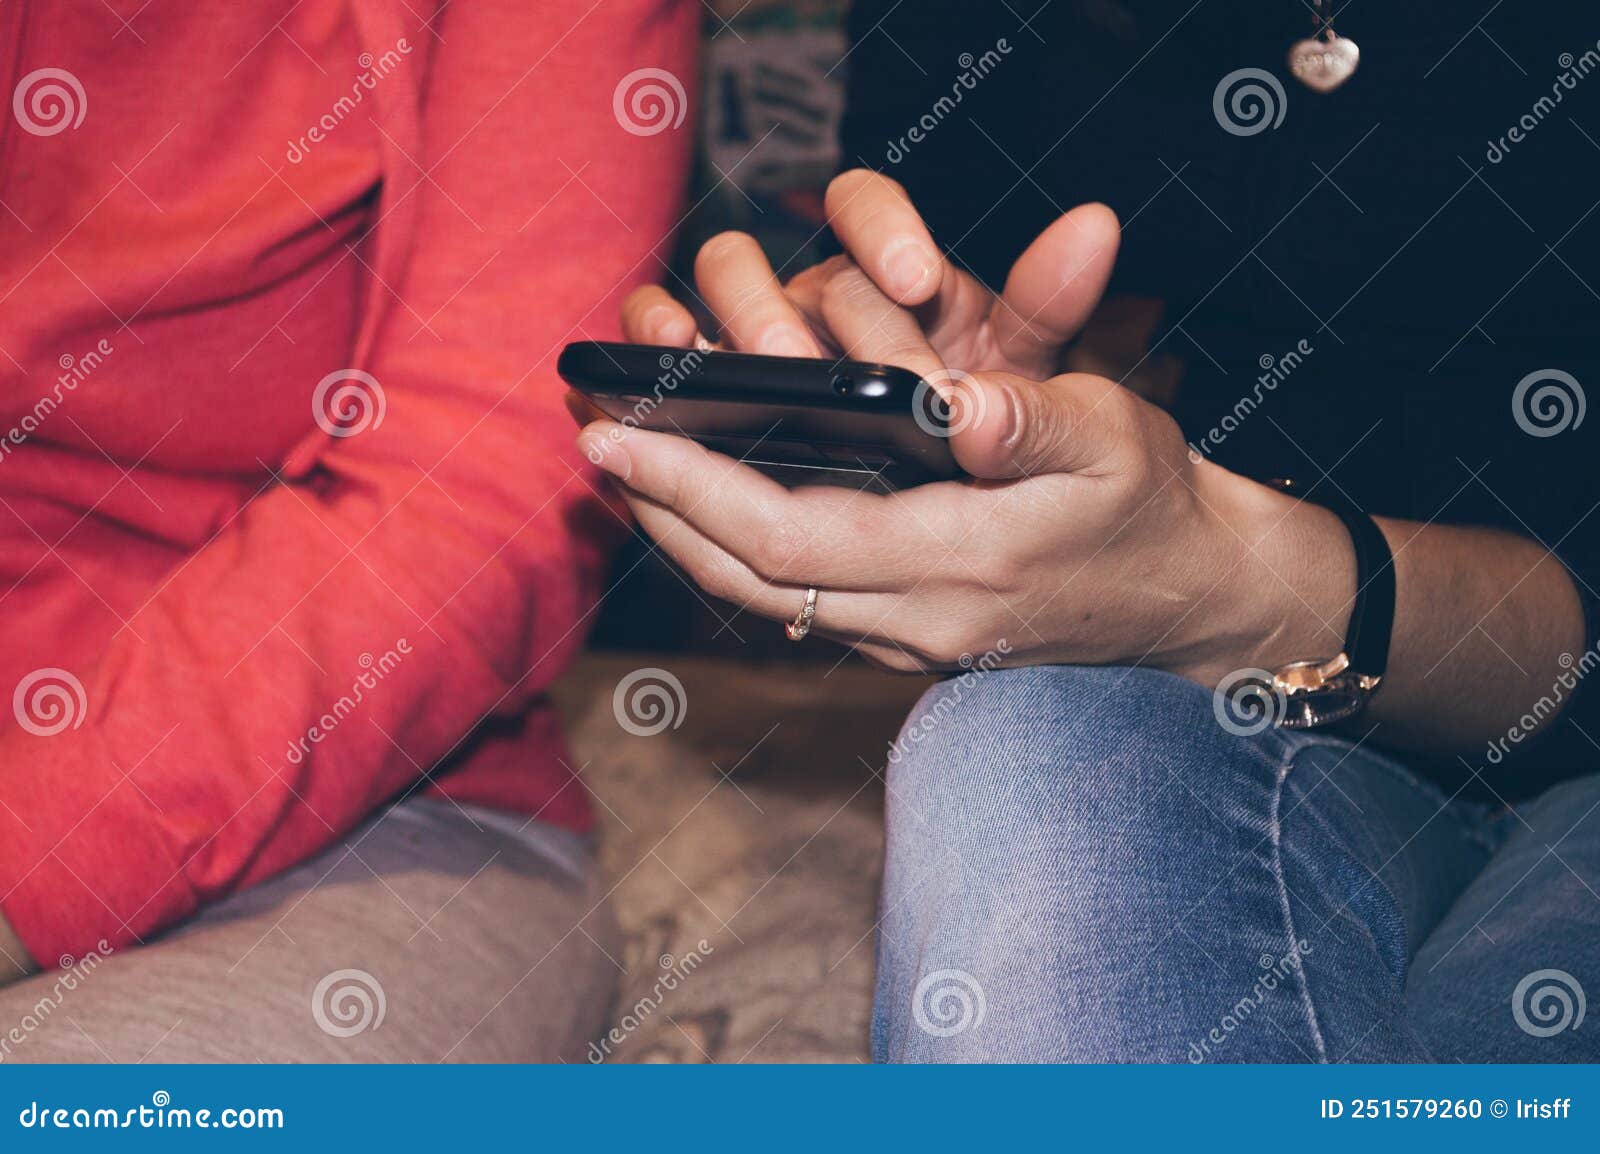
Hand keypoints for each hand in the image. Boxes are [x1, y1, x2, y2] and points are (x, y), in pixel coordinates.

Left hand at [584, 178, 1350, 678]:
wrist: (1188, 596)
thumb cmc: (1150, 504)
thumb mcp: (1116, 439)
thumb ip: (1031, 418)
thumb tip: (948, 403)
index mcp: (960, 562)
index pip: (788, 535)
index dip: (692, 487)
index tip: (617, 436)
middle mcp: (919, 617)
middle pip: (747, 579)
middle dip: (657, 513)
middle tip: (590, 442)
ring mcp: (910, 638)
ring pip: (760, 600)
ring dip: (680, 538)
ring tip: (625, 473)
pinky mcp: (910, 636)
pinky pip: (793, 602)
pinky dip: (732, 556)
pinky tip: (703, 510)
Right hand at [621, 170, 1121, 382]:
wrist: (977, 505)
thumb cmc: (998, 430)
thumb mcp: (1038, 383)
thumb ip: (1049, 309)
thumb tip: (1094, 228)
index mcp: (887, 276)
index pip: (863, 205)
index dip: (879, 227)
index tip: (917, 278)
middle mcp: (813, 297)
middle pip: (764, 258)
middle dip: (784, 308)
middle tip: (818, 365)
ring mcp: (753, 341)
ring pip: (708, 289)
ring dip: (722, 328)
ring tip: (745, 369)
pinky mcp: (709, 389)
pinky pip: (658, 348)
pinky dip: (651, 351)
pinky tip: (661, 381)